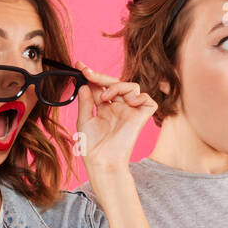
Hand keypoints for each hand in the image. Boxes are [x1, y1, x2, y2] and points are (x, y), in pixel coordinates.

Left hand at [73, 62, 156, 176]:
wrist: (102, 161)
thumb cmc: (92, 146)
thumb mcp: (84, 119)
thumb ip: (85, 101)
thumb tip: (84, 85)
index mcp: (105, 108)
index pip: (101, 87)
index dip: (92, 76)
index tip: (79, 66)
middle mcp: (119, 108)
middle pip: (115, 83)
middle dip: (101, 76)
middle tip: (87, 72)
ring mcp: (131, 112)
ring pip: (132, 87)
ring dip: (118, 86)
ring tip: (106, 98)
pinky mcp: (141, 117)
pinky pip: (147, 99)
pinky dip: (139, 97)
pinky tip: (128, 102)